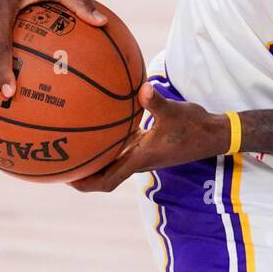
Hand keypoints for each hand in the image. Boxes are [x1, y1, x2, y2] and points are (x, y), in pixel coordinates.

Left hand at [69, 83, 230, 192]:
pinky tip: (102, 130)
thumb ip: (156, 102)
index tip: (64, 179)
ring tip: (73, 150)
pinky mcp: (149, 146)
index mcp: (140, 159)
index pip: (107, 181)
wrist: (214, 134)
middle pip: (103, 178)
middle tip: (58, 165)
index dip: (84, 183)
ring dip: (94, 163)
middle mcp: (139, 161)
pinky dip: (109, 148)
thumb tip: (143, 88)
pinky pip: (122, 151)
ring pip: (112, 165)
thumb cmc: (195, 126)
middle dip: (81, 176)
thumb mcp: (175, 112)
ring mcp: (144, 155)